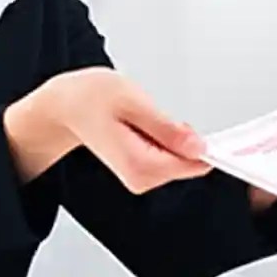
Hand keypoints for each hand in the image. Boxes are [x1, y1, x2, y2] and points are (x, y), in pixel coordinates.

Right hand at [4, 67, 210, 193]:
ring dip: (174, 135)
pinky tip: (145, 124)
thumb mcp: (133, 100)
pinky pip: (170, 155)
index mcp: (139, 165)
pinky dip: (167, 138)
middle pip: (188, 162)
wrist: (65, 107)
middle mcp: (141, 178)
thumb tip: (198, 146)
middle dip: (186, 137)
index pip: (191, 164)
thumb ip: (166, 128)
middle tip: (160, 113)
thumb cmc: (90, 98)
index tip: (212, 133)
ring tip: (144, 115)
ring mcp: (142, 177)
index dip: (206, 146)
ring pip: (180, 158)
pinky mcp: (143, 170)